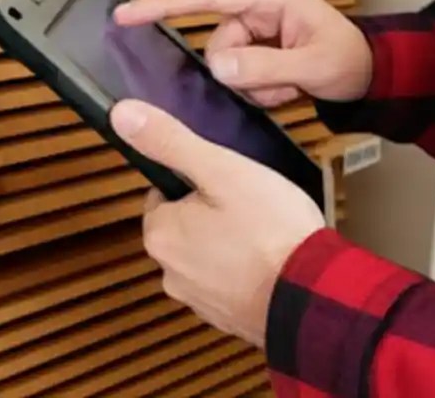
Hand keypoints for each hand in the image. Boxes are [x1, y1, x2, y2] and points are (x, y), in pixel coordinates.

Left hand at [112, 99, 325, 348]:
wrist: (312, 296)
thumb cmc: (268, 230)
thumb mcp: (220, 170)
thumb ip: (171, 141)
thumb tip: (122, 114)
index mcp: (159, 234)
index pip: (163, 196)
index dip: (196, 183)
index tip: (225, 182)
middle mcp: (169, 273)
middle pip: (184, 228)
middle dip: (212, 216)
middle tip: (251, 205)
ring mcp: (199, 301)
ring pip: (207, 258)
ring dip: (229, 247)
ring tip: (266, 234)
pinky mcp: (229, 320)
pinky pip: (230, 285)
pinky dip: (246, 275)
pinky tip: (272, 262)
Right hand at [115, 0, 371, 106]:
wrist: (374, 76)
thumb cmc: (351, 60)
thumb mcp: (313, 66)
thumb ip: (265, 66)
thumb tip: (219, 66)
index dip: (163, 5)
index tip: (126, 14)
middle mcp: (258, 8)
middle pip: (217, 42)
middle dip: (241, 72)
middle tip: (277, 84)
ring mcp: (258, 30)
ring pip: (226, 64)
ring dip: (253, 85)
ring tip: (286, 88)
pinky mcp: (259, 50)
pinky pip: (239, 74)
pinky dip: (259, 89)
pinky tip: (285, 89)